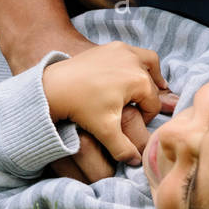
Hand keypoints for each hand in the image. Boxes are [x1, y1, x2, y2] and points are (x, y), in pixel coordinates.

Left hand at [42, 42, 171, 171]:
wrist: (54, 87)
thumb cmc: (80, 108)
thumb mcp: (105, 130)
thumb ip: (123, 148)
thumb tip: (136, 162)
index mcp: (139, 81)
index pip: (153, 104)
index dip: (146, 117)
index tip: (133, 122)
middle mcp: (135, 61)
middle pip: (154, 81)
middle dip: (150, 95)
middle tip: (143, 106)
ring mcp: (123, 50)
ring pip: (149, 60)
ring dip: (151, 73)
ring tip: (148, 84)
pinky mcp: (111, 46)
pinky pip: (132, 53)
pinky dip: (136, 63)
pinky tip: (128, 75)